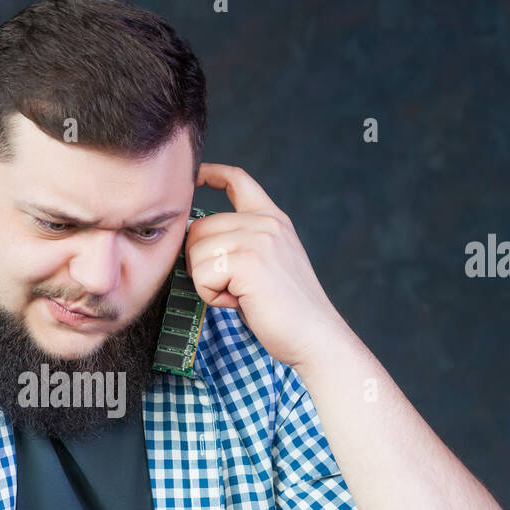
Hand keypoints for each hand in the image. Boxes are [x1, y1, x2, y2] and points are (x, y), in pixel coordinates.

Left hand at [187, 163, 350, 367]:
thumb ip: (239, 243)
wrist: (314, 336)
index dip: (211, 174)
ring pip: (196, 253)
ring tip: (240, 296)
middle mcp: (266, 222)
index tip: (196, 175)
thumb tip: (194, 239)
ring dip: (207, 283)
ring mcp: (258, 238)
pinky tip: (239, 302)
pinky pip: (201, 275)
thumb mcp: (265, 263)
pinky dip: (211, 296)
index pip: (238, 180)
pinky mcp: (248, 261)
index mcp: (272, 219)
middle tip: (232, 287)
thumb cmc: (284, 310)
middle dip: (201, 263)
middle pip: (199, 228)